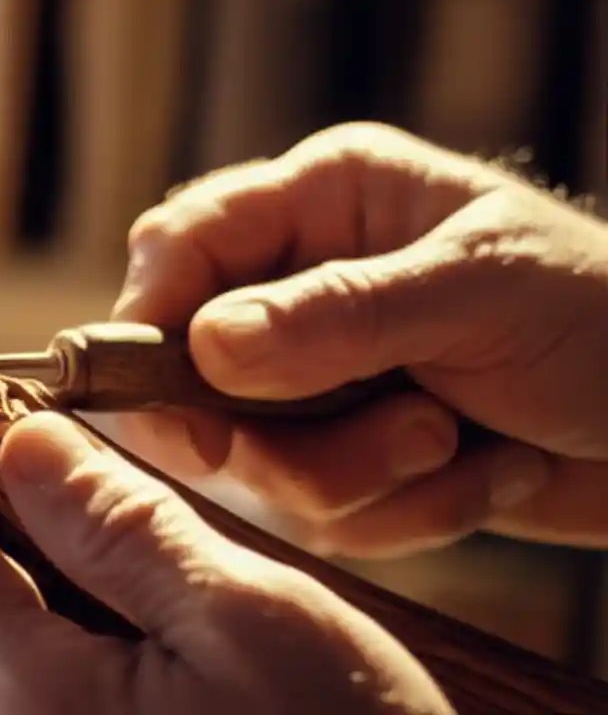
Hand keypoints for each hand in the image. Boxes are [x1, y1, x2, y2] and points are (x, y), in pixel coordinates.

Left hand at [0, 412, 452, 713]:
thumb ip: (124, 528)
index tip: (30, 449)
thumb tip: (24, 443)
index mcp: (19, 699)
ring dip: (60, 637)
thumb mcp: (251, 623)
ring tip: (166, 642)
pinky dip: (76, 696)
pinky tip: (163, 701)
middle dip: (31, 566)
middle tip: (139, 556)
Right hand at [110, 122, 607, 557]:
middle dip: (287, 435)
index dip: (152, 321)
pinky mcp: (347, 454)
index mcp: (323, 202)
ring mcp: (319, 377)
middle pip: (196, 372)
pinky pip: (319, 510)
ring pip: (258, 457)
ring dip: (365, 476)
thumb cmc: (604, 318)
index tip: (182, 408)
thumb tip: (205, 346)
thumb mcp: (477, 296)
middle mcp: (302, 285)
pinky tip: (490, 472)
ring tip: (460, 444)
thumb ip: (337, 317)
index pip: (180, 245)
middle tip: (399, 441)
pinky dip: (408, 514)